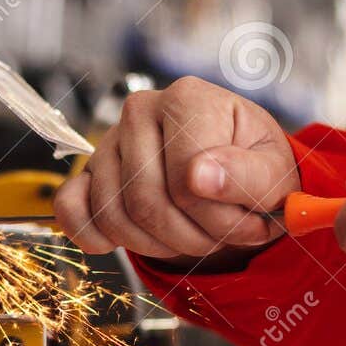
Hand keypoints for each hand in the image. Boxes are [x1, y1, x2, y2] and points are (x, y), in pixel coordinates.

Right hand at [55, 76, 300, 261]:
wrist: (237, 174)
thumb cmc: (256, 170)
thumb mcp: (274, 172)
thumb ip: (247, 175)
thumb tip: (198, 177)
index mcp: (187, 99)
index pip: (187, 184)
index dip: (220, 221)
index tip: (249, 225)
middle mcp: (140, 111)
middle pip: (146, 202)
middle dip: (189, 238)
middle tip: (219, 238)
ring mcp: (109, 141)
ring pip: (113, 214)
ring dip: (156, 245)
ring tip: (191, 235)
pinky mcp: (89, 171)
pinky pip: (71, 209)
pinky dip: (96, 237)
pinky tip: (129, 241)